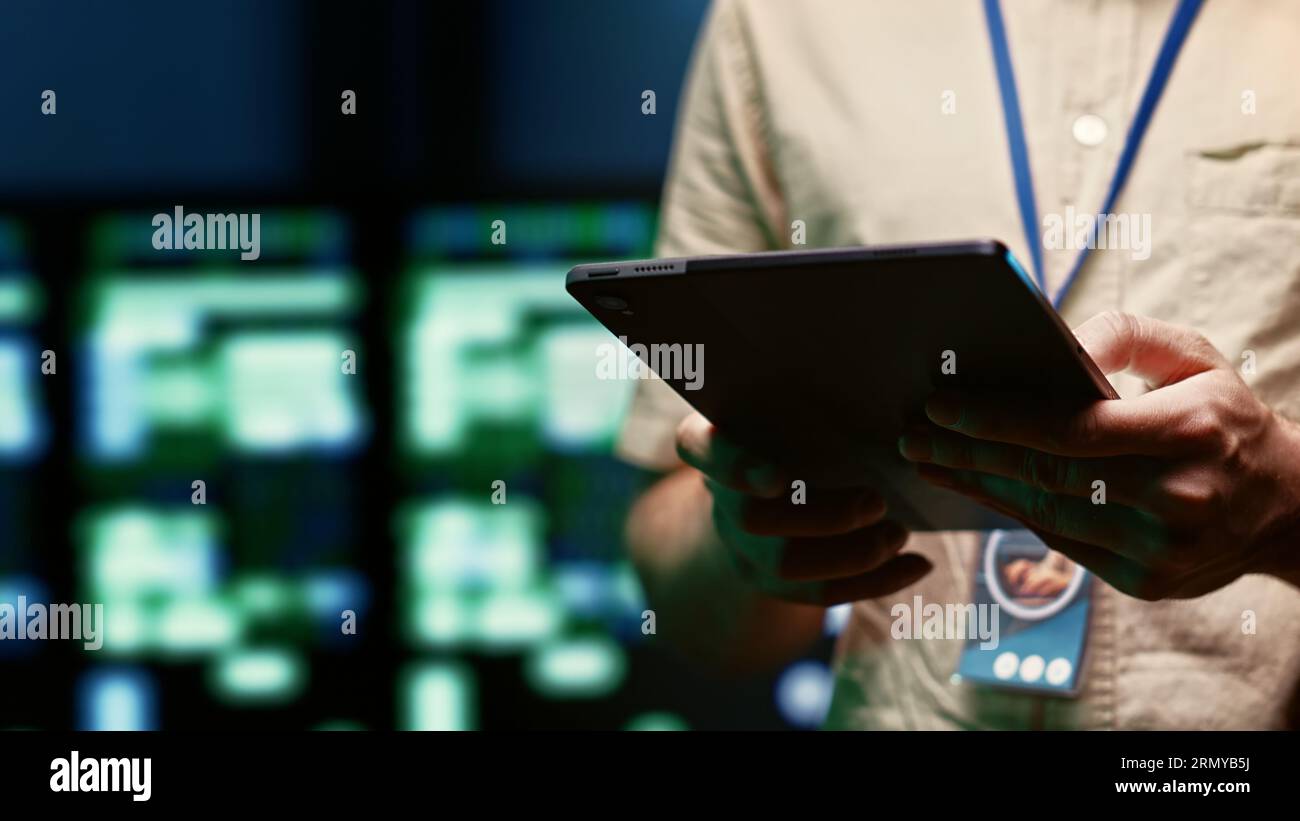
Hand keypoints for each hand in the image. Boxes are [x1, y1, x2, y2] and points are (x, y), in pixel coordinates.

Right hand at [675, 411, 931, 604]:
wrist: (774, 469)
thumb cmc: (790, 415)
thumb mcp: (789, 395)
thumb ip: (807, 386)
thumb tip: (868, 370)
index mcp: (710, 439)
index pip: (702, 450)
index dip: (735, 468)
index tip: (776, 478)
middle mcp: (717, 496)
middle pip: (754, 519)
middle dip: (822, 517)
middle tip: (878, 501)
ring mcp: (738, 544)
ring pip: (785, 566)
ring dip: (852, 555)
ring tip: (900, 534)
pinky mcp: (770, 580)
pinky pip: (818, 593)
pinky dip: (874, 583)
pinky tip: (918, 564)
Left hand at [899, 311, 1299, 599]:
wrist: (1291, 508)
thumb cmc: (1227, 419)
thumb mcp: (1196, 357)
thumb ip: (1127, 336)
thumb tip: (1058, 342)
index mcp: (1187, 431)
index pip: (1070, 429)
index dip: (996, 420)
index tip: (940, 407)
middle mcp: (1174, 496)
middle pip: (1044, 475)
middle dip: (967, 454)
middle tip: (913, 436)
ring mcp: (1159, 548)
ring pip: (1044, 514)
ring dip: (979, 486)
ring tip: (931, 460)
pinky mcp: (1145, 582)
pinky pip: (1060, 541)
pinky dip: (1015, 511)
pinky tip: (979, 487)